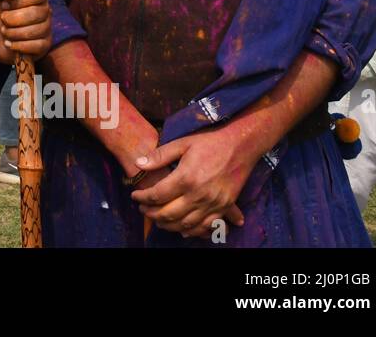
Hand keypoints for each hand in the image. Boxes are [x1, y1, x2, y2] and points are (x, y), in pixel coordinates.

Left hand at [0, 0, 50, 64]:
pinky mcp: (45, 45)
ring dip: (13, 33)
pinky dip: (18, 46)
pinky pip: (37, 45)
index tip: (5, 5)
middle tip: (2, 20)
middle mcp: (44, 9)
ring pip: (36, 31)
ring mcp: (46, 27)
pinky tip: (10, 43)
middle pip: (36, 13)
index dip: (19, 1)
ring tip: (5, 32)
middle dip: (12, 19)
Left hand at [130, 126, 255, 236]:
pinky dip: (192, 231)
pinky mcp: (224, 207)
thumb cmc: (210, 143)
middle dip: (151, 213)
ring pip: (185, 224)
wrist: (241, 146)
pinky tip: (182, 229)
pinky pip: (206, 226)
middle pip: (169, 213)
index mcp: (186, 178)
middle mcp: (199, 194)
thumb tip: (138, 164)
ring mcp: (213, 203)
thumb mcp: (182, 143)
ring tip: (157, 219)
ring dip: (168, 225)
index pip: (157, 195)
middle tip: (142, 209)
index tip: (134, 195)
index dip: (142, 197)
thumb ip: (159, 156)